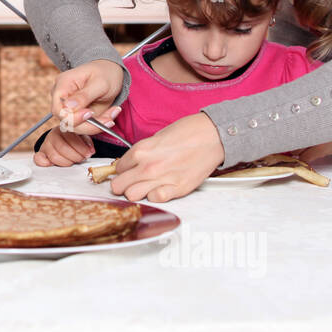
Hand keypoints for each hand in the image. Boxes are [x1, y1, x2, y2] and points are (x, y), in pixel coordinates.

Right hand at [33, 127, 96, 166]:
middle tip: (82, 158)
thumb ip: (87, 142)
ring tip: (74, 160)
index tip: (89, 153)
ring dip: (67, 161)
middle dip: (75, 156)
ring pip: (54, 156)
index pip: (70, 137)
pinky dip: (46, 163)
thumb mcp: (82, 137)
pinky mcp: (41, 153)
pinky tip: (54, 164)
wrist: (63, 140)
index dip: (81, 147)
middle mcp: (52, 135)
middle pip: (62, 148)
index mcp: (63, 128)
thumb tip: (90, 150)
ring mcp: (46, 144)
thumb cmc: (74, 139)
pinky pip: (39, 159)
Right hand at [51, 59, 124, 128]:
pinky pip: (86, 126)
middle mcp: (63, 98)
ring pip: (78, 127)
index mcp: (63, 85)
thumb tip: (67, 107)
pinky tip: (111, 114)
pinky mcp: (79, 115)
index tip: (90, 113)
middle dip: (89, 124)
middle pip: (67, 121)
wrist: (110, 72)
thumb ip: (84, 96)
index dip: (72, 116)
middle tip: (109, 119)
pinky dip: (100, 123)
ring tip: (114, 113)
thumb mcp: (99, 83)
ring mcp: (70, 108)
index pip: (58, 109)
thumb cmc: (104, 72)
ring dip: (97, 125)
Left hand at [109, 112, 223, 202]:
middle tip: (128, 181)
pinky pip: (155, 199)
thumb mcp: (157, 136)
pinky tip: (159, 188)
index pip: (118, 168)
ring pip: (132, 196)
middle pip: (119, 186)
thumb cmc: (189, 132)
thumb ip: (143, 152)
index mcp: (141, 150)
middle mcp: (148, 166)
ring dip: (136, 192)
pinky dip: (154, 196)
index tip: (125, 171)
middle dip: (121, 184)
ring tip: (144, 186)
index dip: (121, 170)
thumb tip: (132, 162)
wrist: (213, 136)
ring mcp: (162, 179)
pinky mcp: (178, 189)